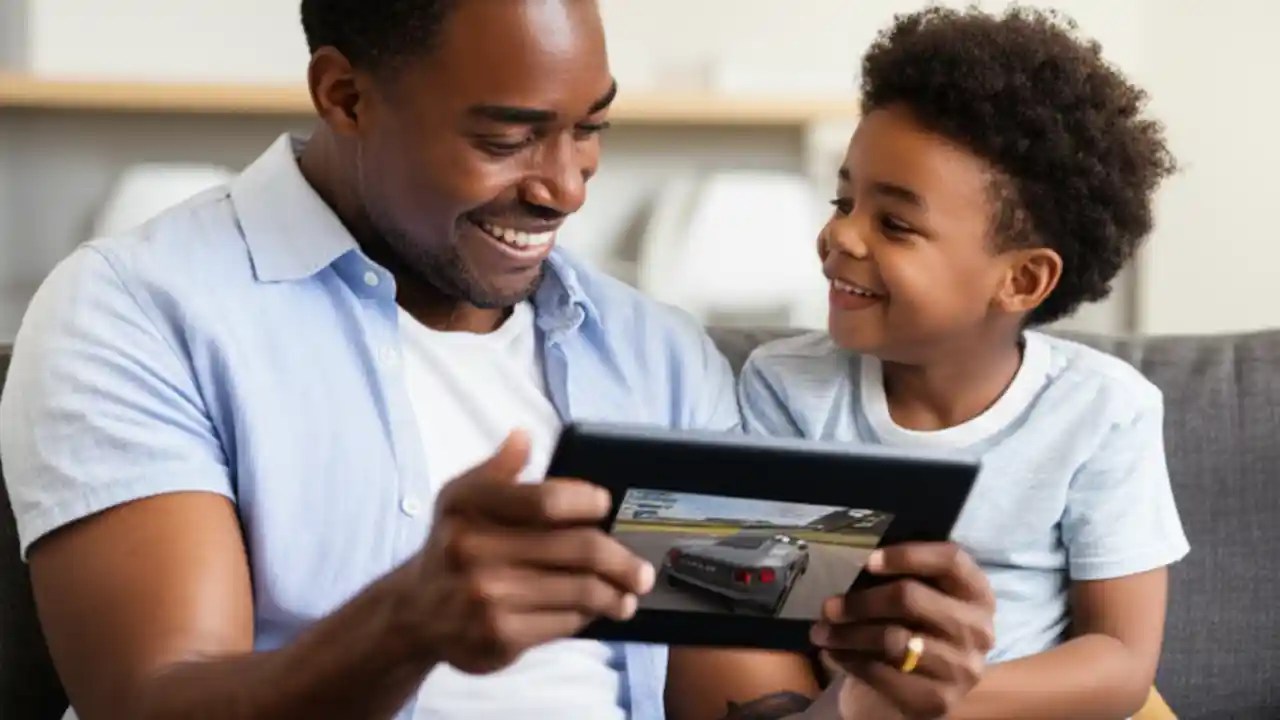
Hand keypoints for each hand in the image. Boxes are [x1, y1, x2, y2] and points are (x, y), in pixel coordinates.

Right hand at [394, 430, 654, 673]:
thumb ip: (496, 470)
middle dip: (620, 560)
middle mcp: (475, 551)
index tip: (605, 505)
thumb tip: (523, 437)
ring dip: (614, 594)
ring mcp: (488, 596)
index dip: (585, 501)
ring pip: (579, 590)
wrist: (415, 611)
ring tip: (629, 594)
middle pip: (576, 549)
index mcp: (469, 507)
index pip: (545, 500)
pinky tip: (595, 612)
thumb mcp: (460, 499)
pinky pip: (564, 622)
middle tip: (641, 570)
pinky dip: (588, 616)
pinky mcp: (500, 636)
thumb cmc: (452, 547)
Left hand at [811, 543, 995, 718]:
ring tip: (820, 631)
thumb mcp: (918, 600)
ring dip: (847, 634)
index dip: (907, 555)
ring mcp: (962, 668)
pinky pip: (883, 673)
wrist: (916, 691)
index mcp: (977, 593)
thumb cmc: (913, 631)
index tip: (867, 560)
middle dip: (862, 601)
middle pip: (911, 598)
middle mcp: (978, 629)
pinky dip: (850, 660)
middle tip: (828, 605)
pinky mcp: (938, 699)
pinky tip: (833, 653)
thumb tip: (853, 560)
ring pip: (892, 638)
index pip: (950, 560)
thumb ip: (900, 578)